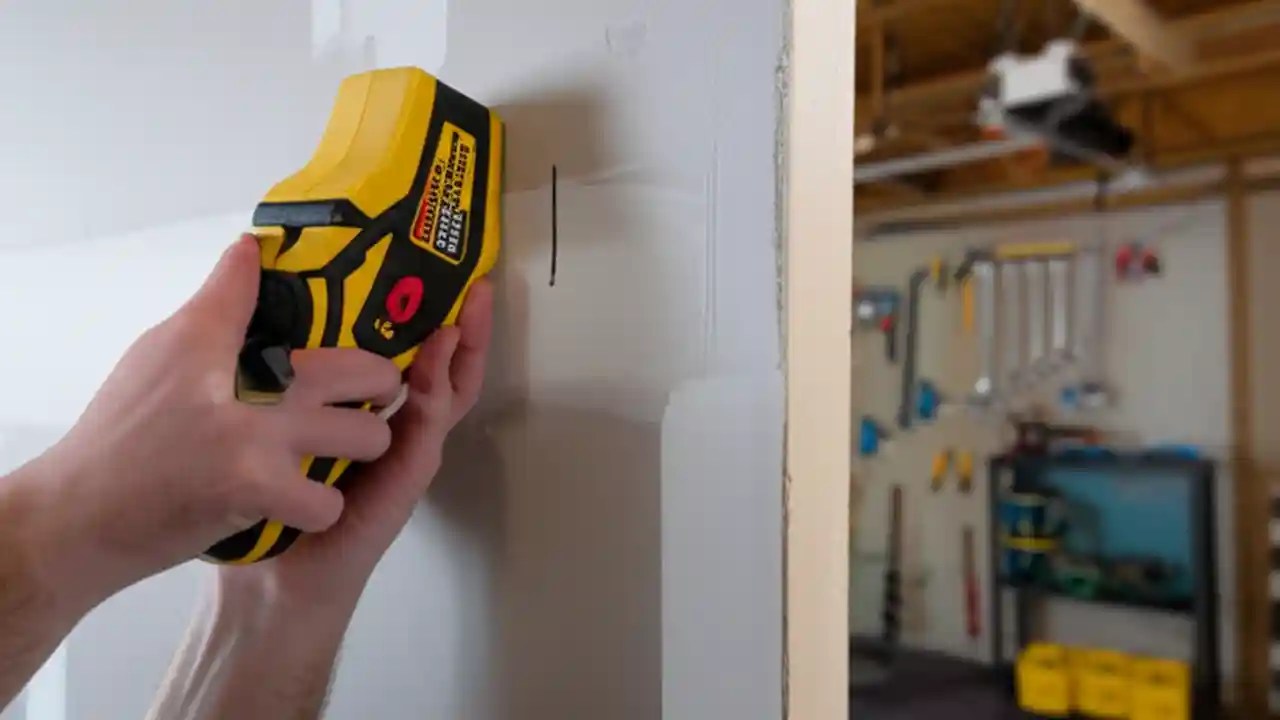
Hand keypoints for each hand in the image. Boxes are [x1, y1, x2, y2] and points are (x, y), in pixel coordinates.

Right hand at [11, 234, 401, 611]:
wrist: (82, 512)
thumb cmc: (123, 431)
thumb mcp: (162, 351)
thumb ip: (218, 305)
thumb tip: (251, 247)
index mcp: (219, 343)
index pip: (260, 284)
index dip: (313, 280)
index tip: (361, 294)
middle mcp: (252, 384)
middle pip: (368, 373)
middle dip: (379, 386)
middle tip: (365, 395)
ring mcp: (260, 443)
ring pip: (368, 437)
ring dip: (361, 448)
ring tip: (340, 449)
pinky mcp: (260, 495)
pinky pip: (330, 502)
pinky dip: (320, 507)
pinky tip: (300, 500)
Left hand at [224, 278, 494, 604]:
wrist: (273, 573)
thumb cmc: (268, 496)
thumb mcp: (273, 421)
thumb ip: (281, 372)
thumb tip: (258, 303)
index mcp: (368, 411)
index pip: (411, 354)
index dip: (429, 316)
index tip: (436, 272)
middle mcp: (397, 427)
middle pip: (447, 368)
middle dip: (466, 326)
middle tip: (478, 285)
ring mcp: (408, 452)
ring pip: (449, 392)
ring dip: (463, 351)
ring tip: (466, 312)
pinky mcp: (407, 476)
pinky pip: (429, 427)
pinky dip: (437, 391)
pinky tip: (433, 364)